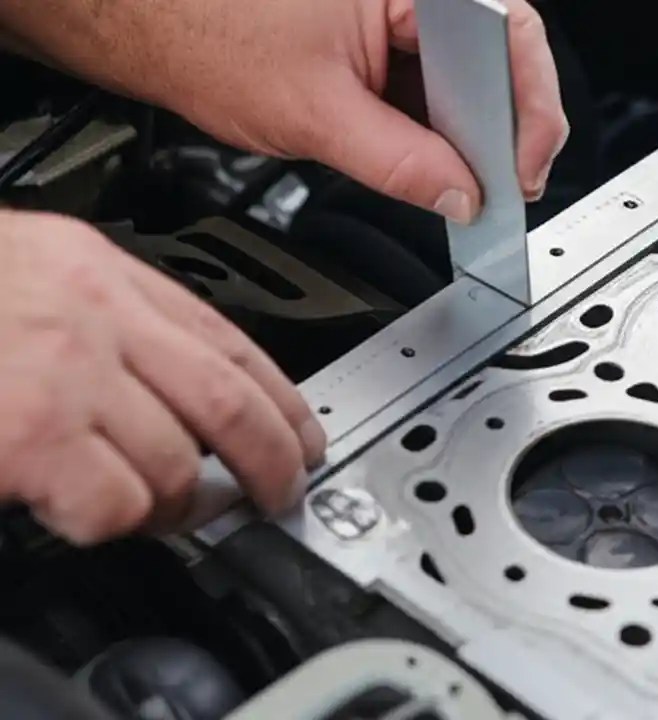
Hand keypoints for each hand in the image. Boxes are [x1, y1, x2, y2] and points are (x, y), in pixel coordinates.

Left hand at [0, 0, 568, 221]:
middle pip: (498, 56)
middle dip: (500, 131)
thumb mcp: (316, 115)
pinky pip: (428, 78)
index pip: (509, 40)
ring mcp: (396, 6)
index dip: (527, 115)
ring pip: (466, 73)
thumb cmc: (200, 28)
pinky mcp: (378, 29)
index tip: (519, 173)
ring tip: (455, 178)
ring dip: (466, 132)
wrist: (138, 18)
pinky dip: (432, 123)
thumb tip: (460, 195)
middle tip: (495, 188)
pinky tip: (426, 156)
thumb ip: (400, 163)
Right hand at [0, 211, 324, 543]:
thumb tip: (174, 380)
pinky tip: (88, 512)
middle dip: (274, 459)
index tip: (305, 431)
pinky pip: (115, 503)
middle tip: (280, 492)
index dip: (284, 396)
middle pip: (232, 400)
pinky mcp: (29, 434)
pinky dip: (113, 522)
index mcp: (95, 268)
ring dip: (180, 504)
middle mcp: (91, 312)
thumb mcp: (27, 274)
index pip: (230, 337)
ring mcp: (62, 373)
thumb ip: (102, 316)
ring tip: (166, 512)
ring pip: (179, 462)